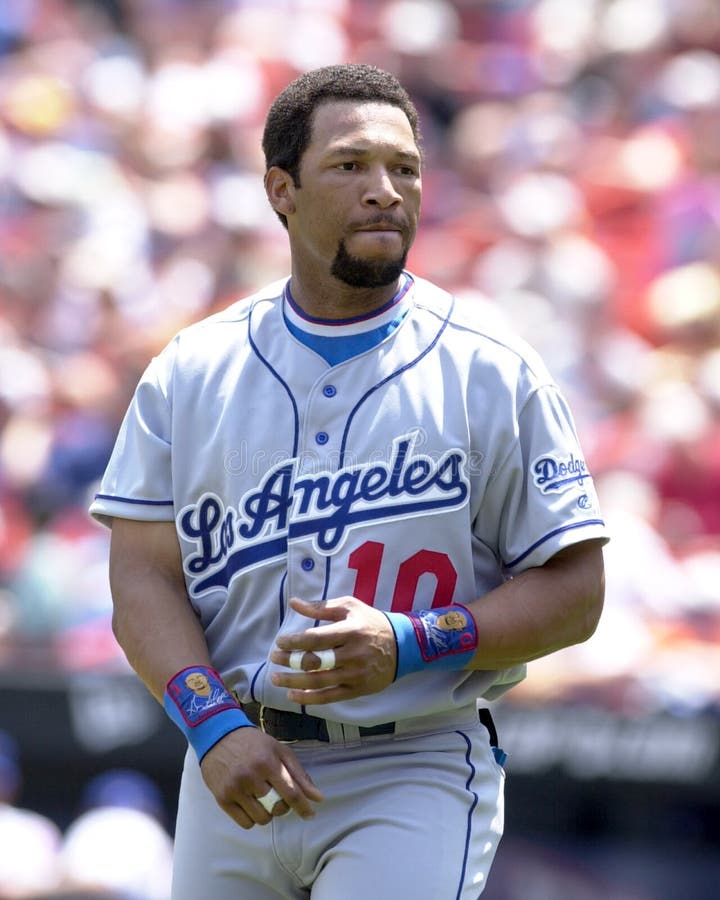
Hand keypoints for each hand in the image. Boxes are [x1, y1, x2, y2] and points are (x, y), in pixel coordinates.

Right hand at [200, 726, 322, 828]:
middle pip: (277, 809)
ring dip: (267, 813)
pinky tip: (250, 803)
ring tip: (262, 798)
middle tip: (277, 795)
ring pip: (262, 819)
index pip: (291, 792)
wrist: (218, 737)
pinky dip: (252, 818)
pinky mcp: (222, 799)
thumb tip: (318, 798)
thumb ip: (299, 774)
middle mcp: (251, 776)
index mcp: (268, 762)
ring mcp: (235, 789)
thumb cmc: (253, 744)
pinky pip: (245, 823)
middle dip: (282, 806)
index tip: (310, 815)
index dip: (303, 807)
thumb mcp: (279, 750)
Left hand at [269, 596, 397, 703]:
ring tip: (275, 678)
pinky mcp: (358, 689)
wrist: (402, 646)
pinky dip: (309, 698)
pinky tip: (293, 695)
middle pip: (315, 661)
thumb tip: (294, 602)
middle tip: (273, 657)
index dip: (295, 642)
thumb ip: (321, 606)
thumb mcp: (349, 607)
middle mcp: (353, 653)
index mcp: (350, 630)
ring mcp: (355, 674)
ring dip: (293, 682)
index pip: (316, 639)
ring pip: (319, 681)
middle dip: (290, 661)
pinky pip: (330, 697)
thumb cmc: (370, 622)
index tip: (279, 642)